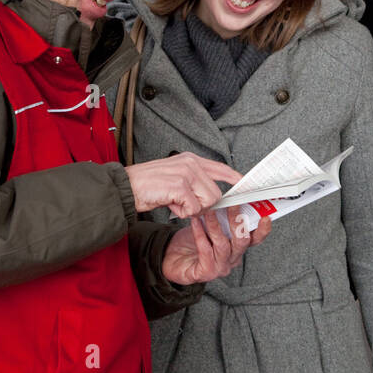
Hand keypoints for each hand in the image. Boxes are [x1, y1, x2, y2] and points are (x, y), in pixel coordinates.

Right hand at [125, 152, 241, 217]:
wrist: (126, 187)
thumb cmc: (148, 185)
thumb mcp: (175, 177)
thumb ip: (194, 181)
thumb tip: (212, 196)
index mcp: (191, 160)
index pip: (221, 168)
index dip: (235, 178)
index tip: (246, 185)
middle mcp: (190, 163)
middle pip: (216, 193)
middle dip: (203, 205)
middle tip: (185, 205)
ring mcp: (185, 173)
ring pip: (207, 201)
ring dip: (192, 210)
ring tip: (176, 203)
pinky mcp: (180, 186)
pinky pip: (193, 208)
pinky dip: (182, 213)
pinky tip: (170, 205)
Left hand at [161, 208, 271, 285]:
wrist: (172, 259)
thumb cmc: (193, 242)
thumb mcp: (210, 226)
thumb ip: (221, 217)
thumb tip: (229, 196)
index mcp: (237, 248)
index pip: (254, 240)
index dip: (262, 230)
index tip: (266, 216)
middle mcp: (232, 259)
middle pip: (242, 242)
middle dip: (238, 221)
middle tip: (232, 204)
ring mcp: (220, 267)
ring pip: (223, 245)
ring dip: (216, 225)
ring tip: (209, 210)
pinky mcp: (205, 272)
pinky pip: (205, 250)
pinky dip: (200, 233)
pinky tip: (195, 222)